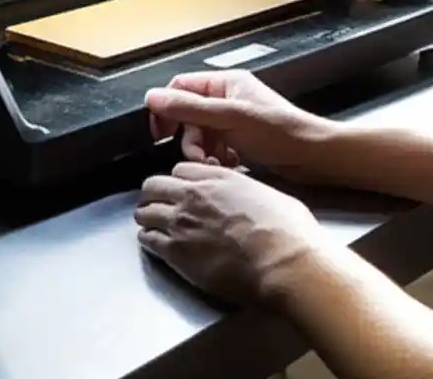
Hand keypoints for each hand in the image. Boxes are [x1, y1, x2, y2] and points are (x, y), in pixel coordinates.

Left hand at [135, 162, 325, 307]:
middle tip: (159, 204)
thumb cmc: (287, 232)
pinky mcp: (175, 252)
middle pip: (153, 185)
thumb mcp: (269, 194)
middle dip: (154, 194)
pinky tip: (155, 244)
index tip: (182, 189)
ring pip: (144, 211)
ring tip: (153, 225)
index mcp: (218, 177)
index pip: (180, 169)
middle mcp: (193, 195)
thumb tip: (247, 197)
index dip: (180, 180)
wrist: (282, 263)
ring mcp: (180, 223)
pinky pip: (147, 239)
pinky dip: (149, 240)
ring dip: (148, 217)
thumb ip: (246, 191)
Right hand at [145, 70, 339, 181]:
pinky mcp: (241, 139)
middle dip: (190, 138)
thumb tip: (153, 98)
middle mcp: (228, 98)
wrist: (312, 156)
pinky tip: (227, 166)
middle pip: (188, 115)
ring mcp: (234, 119)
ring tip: (216, 164)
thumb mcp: (230, 117)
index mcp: (225, 83)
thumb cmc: (280, 131)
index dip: (167, 109)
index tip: (161, 132)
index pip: (180, 87)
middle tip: (195, 155)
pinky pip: (215, 147)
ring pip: (201, 135)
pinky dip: (216, 158)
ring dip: (203, 152)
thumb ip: (190, 108)